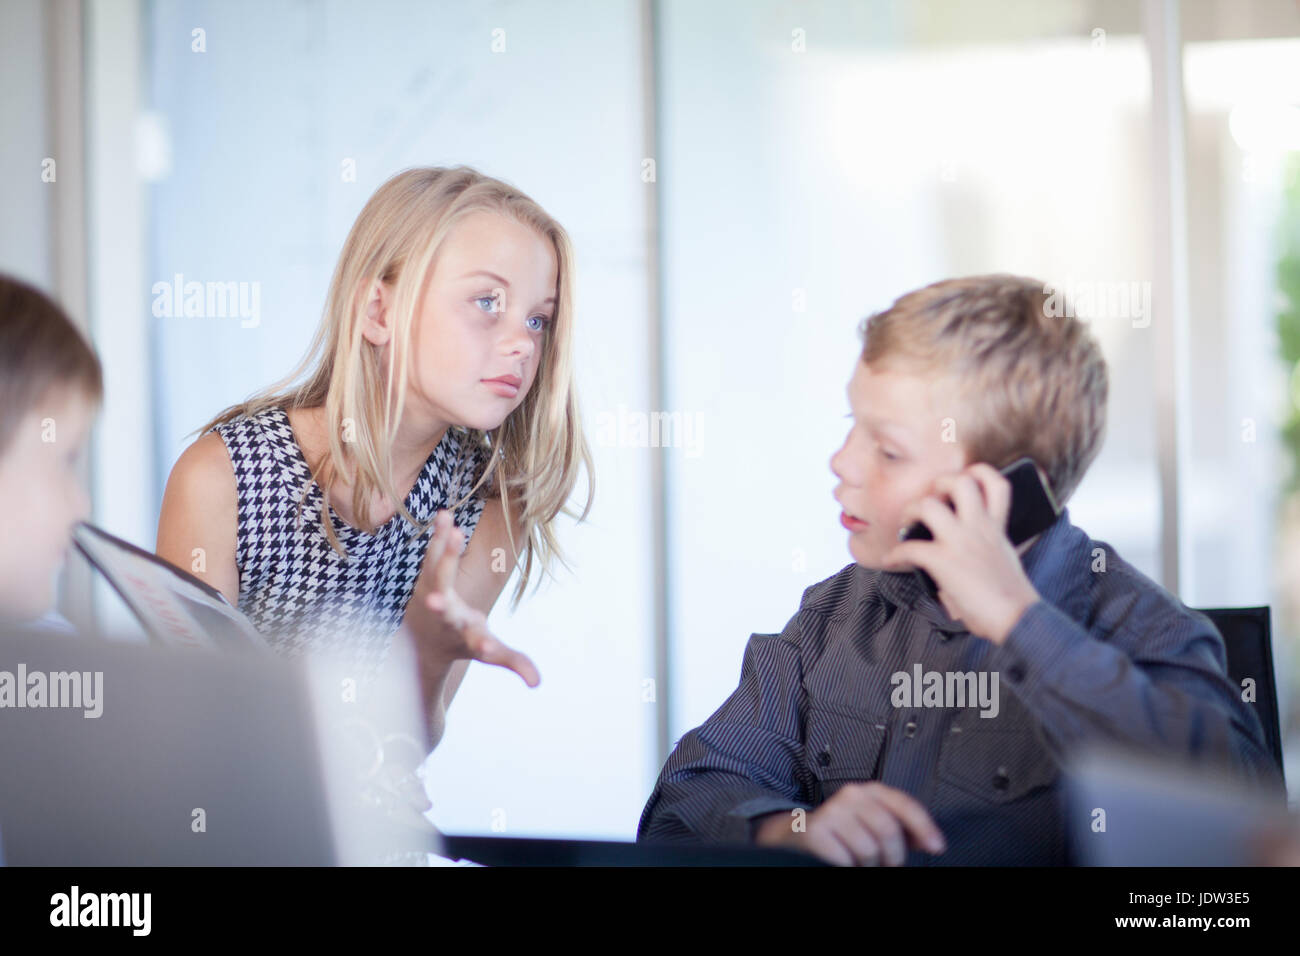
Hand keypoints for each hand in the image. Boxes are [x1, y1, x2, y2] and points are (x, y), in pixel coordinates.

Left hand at [403, 510, 539, 686]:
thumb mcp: (488, 651)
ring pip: (436, 575)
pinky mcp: (427, 575)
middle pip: (445, 609)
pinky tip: (445, 514)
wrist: (422, 635)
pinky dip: (440, 535)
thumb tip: (538, 683)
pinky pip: (434, 553)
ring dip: (445, 556)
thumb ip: (512, 662)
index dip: (484, 645)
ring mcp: (432, 594)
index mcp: (465, 636)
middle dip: (443, 605)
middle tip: (436, 601)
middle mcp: (446, 617)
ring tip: (454, 532)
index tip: (487, 648)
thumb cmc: (463, 641)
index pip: (475, 643)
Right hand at [754, 782, 945, 865]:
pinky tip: (841, 860)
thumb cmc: (844, 832)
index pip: (904, 804)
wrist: (798, 835)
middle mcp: (851, 795)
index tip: (937, 847)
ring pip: (868, 850)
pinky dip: (847, 867)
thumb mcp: (874, 823)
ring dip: (867, 865)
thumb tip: (931, 841)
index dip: (924, 826)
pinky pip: (846, 860)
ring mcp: (832, 811)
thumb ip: (902, 828)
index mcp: (870, 791)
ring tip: (858, 861)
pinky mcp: (816, 831)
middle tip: (884, 864)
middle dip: (892, 857)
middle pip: (889, 831)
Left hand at [881, 463, 1039, 643]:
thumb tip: (948, 554)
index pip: (997, 484)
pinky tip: (891, 561)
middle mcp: (980, 527)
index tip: (964, 478)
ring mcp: (961, 542)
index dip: (979, 472)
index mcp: (997, 527)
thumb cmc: (1010, 596)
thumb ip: (980, 546)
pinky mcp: (944, 562)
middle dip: (938, 484)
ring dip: (911, 512)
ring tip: (906, 525)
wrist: (1017, 618)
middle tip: (928, 501)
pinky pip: (908, 548)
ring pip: (929, 505)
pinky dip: (894, 554)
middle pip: (960, 481)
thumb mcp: (1002, 559)